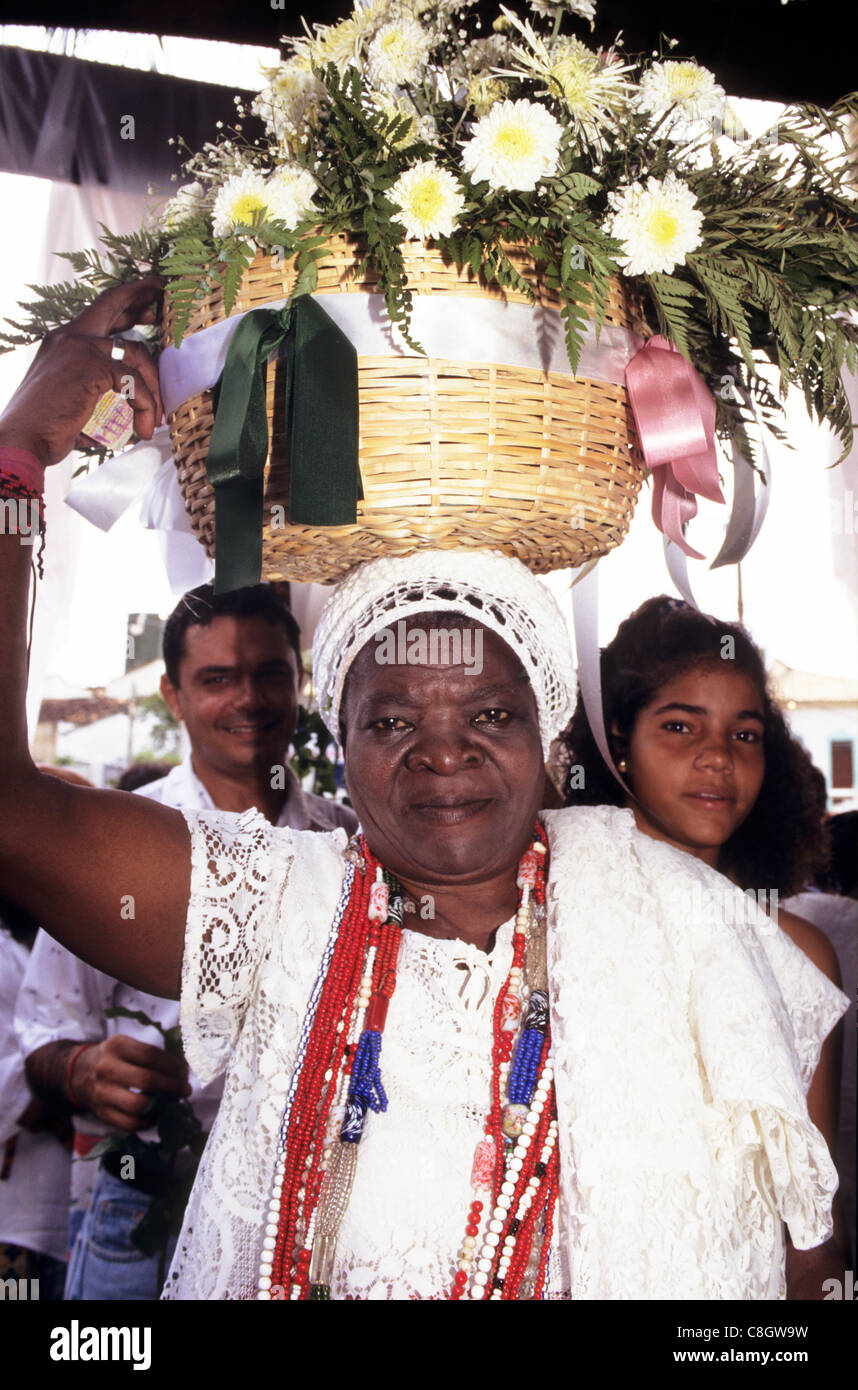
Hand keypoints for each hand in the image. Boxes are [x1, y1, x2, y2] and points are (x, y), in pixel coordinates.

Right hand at [0, 278, 163, 467]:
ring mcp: (79, 347)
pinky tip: (142, 430)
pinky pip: (134, 382)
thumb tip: (134, 406)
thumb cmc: (47, 429)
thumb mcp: (75, 400)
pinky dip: (146, 407)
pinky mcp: (91, 365)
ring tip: (157, 418)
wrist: (23, 441)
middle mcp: (68, 337)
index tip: (148, 305)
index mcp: (62, 343)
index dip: (124, 304)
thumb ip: (100, 392)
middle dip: (141, 295)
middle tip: (164, 301)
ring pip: (135, 352)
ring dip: (153, 387)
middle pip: (113, 303)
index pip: (98, 314)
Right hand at [69, 1033, 190, 1131]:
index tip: (183, 1072)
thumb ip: (151, 1056)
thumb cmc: (113, 1058)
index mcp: (116, 1046)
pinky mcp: (102, 1113)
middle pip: (147, 1080)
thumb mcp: (127, 1046)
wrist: (79, 1073)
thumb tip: (182, 1072)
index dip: (172, 1065)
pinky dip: (148, 1121)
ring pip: (138, 1105)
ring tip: (171, 1102)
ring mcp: (102, 1093)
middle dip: (172, 1087)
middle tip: (185, 1090)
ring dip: (162, 1106)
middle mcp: (107, 1068)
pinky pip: (130, 1124)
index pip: (151, 1055)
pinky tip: (156, 1113)